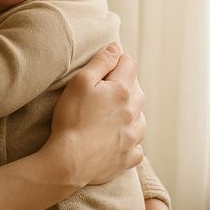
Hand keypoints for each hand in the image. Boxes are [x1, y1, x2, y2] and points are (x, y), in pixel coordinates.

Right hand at [43, 45, 145, 187]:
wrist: (69, 162)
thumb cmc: (71, 119)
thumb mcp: (80, 82)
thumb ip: (101, 62)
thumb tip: (116, 47)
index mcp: (123, 91)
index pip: (129, 64)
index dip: (116, 61)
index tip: (104, 66)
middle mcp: (134, 113)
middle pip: (137, 90)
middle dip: (124, 85)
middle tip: (103, 90)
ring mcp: (133, 137)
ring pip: (140, 118)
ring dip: (130, 113)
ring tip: (110, 115)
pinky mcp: (128, 158)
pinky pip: (136, 146)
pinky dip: (129, 141)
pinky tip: (117, 140)